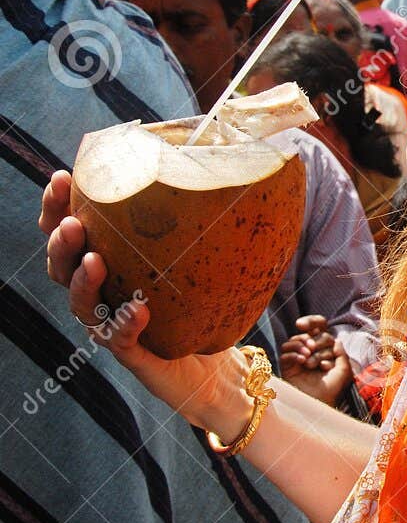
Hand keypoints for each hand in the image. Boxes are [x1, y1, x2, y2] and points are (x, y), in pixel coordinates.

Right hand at [40, 170, 250, 435]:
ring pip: (82, 305)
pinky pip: (120, 340)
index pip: (67, 231)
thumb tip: (234, 158)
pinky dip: (125, 324)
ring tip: (95, 261)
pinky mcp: (133, 355)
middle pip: (62, 267)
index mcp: (109, 262)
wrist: (216, 365)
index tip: (61, 178)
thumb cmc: (205, 301)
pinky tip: (137, 309)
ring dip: (83, 282)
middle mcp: (101, 294)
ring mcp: (112, 326)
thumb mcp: (200, 253)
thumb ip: (201, 214)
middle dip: (61, 242)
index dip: (56, 207)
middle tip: (73, 223)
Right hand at [280, 329, 351, 404]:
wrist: (319, 406)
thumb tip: (336, 339)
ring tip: (308, 358)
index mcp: (325, 349)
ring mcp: (298, 358)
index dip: (312, 321)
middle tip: (314, 351)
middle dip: (315, 342)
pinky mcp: (287, 367)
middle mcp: (311, 351)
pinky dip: (294, 353)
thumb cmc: (333, 390)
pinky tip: (302, 361)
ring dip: (302, 345)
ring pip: (295, 340)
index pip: (317, 327)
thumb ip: (341, 352)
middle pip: (309, 333)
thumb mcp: (344, 370)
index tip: (307, 325)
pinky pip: (286, 352)